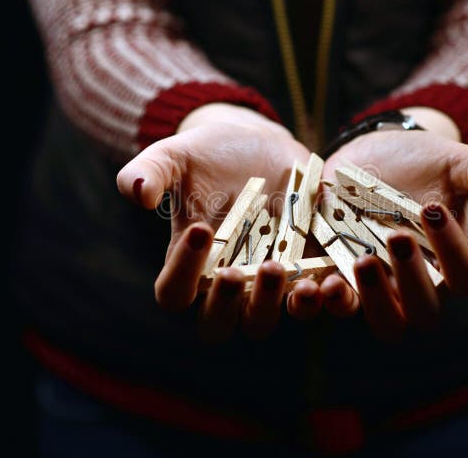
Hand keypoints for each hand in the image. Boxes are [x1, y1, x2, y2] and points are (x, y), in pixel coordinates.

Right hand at [116, 104, 320, 341]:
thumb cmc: (207, 156)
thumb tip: (135, 191)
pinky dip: (325, 298)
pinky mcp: (307, 270)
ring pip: (265, 320)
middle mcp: (225, 284)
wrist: (257, 145)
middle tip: (236, 271)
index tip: (199, 229)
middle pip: (219, 323)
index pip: (175, 292)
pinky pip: (315, 300)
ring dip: (276, 305)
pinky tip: (332, 277)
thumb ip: (149, 171)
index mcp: (188, 265)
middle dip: (227, 305)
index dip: (182, 273)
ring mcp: (267, 283)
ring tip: (285, 273)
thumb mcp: (175, 156)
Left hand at [319, 107, 467, 340]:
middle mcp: (417, 284)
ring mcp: (377, 285)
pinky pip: (335, 303)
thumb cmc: (423, 162)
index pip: (465, 279)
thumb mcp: (455, 161)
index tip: (433, 210)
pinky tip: (313, 282)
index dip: (454, 252)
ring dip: (370, 300)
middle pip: (423, 312)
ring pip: (382, 320)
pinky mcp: (338, 275)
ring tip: (359, 262)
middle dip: (411, 281)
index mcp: (452, 262)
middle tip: (396, 237)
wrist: (373, 154)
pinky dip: (323, 301)